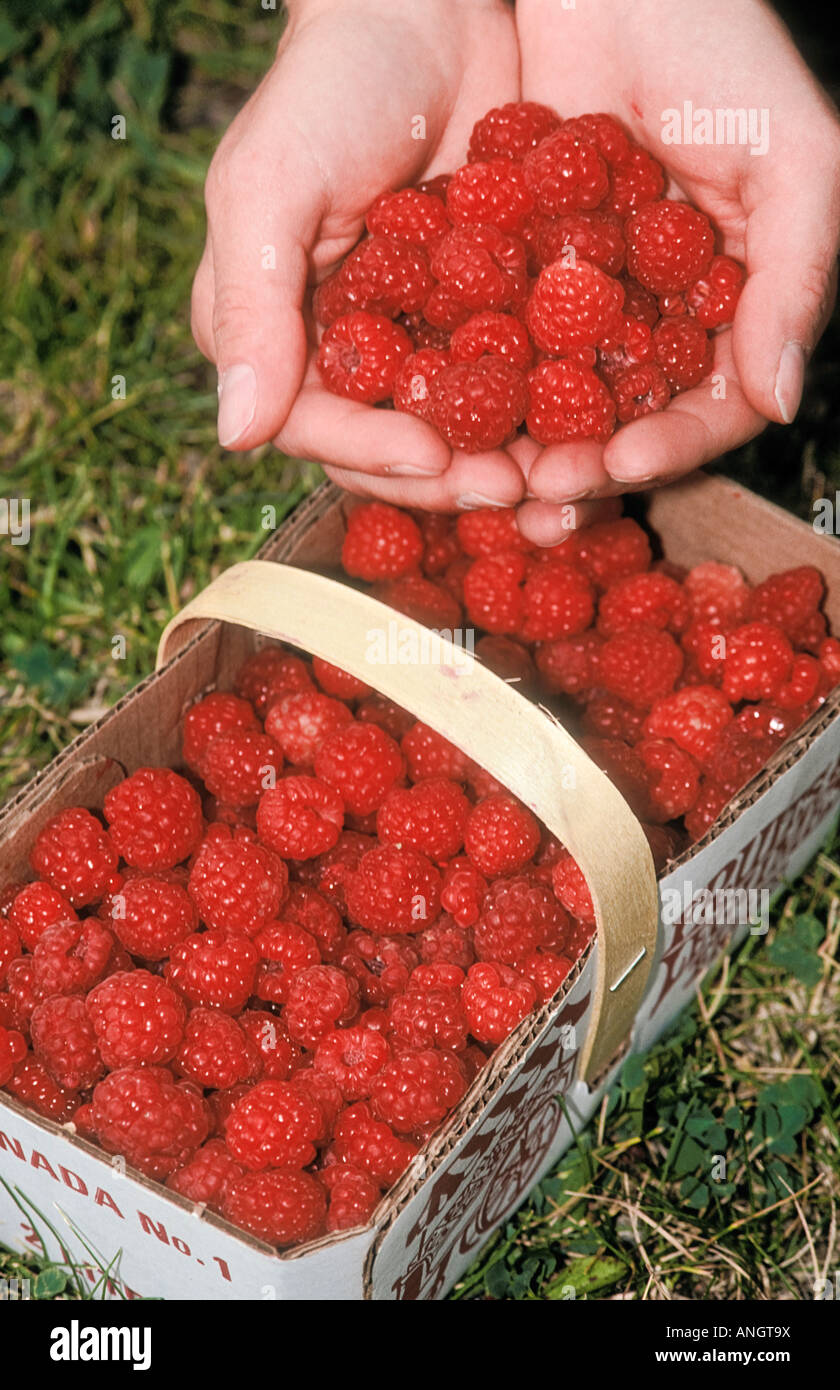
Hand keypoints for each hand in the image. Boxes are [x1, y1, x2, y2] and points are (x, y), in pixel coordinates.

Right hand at [191, 0, 529, 512]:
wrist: (428, 9)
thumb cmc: (329, 85)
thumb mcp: (269, 186)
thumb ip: (251, 308)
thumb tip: (235, 436)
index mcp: (279, 338)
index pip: (320, 428)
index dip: (373, 457)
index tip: (433, 462)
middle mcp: (350, 355)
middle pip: (397, 447)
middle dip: (455, 476)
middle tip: (519, 489)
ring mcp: (423, 341)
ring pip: (465, 430)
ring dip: (513, 459)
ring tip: (566, 477)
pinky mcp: (491, 318)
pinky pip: (522, 379)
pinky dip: (556, 407)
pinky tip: (600, 427)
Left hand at [514, 0, 839, 543]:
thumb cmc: (722, 49)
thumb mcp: (792, 155)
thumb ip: (795, 275)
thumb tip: (780, 399)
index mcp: (729, 307)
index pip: (708, 407)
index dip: (671, 447)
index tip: (623, 464)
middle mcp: (656, 318)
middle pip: (623, 422)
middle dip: (583, 463)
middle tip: (538, 490)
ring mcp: (583, 302)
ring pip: (553, 398)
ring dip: (520, 442)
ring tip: (487, 470)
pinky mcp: (515, 273)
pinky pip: (492, 340)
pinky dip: (471, 379)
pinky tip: (440, 406)